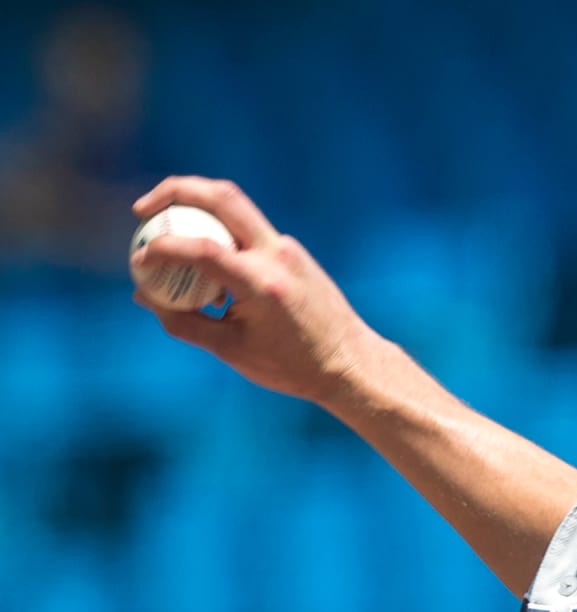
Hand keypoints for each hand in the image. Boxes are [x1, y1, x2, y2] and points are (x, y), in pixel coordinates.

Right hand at [130, 176, 381, 403]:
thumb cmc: (291, 365)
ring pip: (235, 208)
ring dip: (196, 211)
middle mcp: (278, 255)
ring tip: (166, 238)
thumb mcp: (230, 350)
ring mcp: (289, 248)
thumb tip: (142, 295)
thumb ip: (183, 321)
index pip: (202, 249)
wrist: (349, 361)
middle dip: (175, 191)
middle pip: (222, 196)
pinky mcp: (292, 251)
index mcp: (262, 283)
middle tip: (142, 211)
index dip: (162, 249)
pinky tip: (202, 271)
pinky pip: (246, 231)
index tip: (138, 260)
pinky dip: (217, 235)